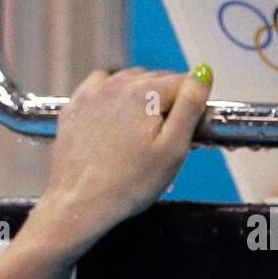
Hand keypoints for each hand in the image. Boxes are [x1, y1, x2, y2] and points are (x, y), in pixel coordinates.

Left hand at [25, 64, 213, 246]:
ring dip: (138, 101)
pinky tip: (113, 125)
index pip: (184, 83)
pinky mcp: (74, 107)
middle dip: (164, 104)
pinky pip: (101, 90)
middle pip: (156, 81)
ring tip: (135, 136)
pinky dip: (111, 100)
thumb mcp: (173, 148)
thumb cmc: (129, 184)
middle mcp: (116, 83)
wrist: (80, 206)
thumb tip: (203, 72)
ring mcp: (92, 94)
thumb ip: (191, 105)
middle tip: (158, 140)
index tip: (182, 134)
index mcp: (144, 91)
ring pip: (129, 83)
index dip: (190, 108)